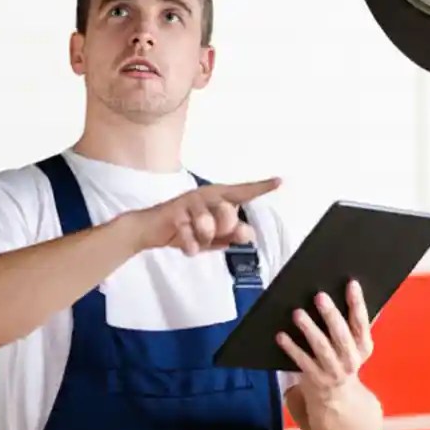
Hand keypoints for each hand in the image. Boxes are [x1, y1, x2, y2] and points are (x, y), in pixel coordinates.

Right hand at [121, 178, 280, 254]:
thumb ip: (231, 236)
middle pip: (229, 214)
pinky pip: (190, 236)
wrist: (149, 230)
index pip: (242, 193)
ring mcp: (189, 203)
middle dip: (223, 230)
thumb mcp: (212, 237)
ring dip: (203, 240)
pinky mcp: (174, 213)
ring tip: (195, 239)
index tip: (279, 182)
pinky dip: (190, 247)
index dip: (261, 188)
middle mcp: (205, 195)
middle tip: (211, 236)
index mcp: (217, 198)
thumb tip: (249, 234)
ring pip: (209, 226)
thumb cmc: (184, 229)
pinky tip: (187, 247)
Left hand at [278, 280, 382, 429]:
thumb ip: (350, 325)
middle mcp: (350, 360)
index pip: (362, 322)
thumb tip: (342, 291)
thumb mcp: (353, 346)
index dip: (358, 303)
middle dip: (331, 315)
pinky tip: (280, 335)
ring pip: (323, 349)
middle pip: (342, 335)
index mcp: (362, 347)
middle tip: (319, 295)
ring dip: (310, 330)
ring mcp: (333, 372)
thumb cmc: (342, 364)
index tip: (351, 283)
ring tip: (297, 313)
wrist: (339, 405)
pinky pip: (302, 363)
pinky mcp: (315, 381)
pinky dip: (292, 349)